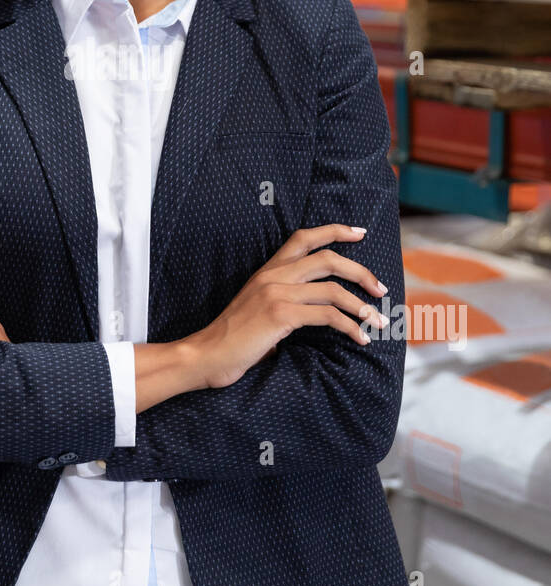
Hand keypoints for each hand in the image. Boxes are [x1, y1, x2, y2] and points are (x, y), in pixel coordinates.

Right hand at [187, 223, 388, 389]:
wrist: (205, 354)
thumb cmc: (233, 339)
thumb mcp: (258, 309)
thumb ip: (285, 303)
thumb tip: (318, 313)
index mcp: (268, 270)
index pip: (304, 238)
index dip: (335, 231)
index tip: (359, 232)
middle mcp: (273, 275)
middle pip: (328, 259)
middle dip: (361, 272)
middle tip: (380, 289)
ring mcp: (276, 293)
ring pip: (333, 289)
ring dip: (361, 306)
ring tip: (378, 321)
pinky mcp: (280, 314)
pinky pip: (327, 316)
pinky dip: (350, 327)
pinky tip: (360, 339)